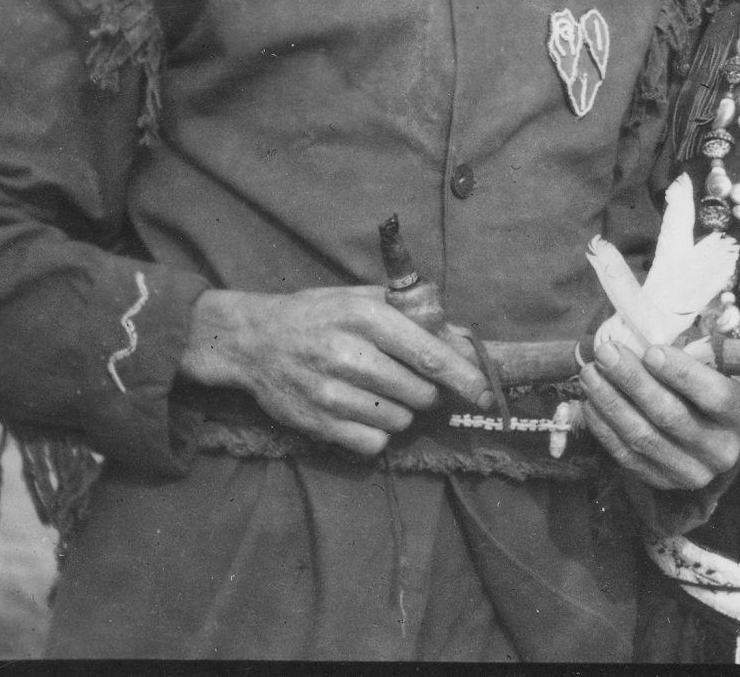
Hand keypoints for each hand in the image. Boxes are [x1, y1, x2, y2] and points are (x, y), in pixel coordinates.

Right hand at [180, 286, 494, 457]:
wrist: (252, 341)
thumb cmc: (318, 314)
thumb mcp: (361, 297)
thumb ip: (410, 312)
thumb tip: (459, 335)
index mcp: (366, 317)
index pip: (428, 355)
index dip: (464, 377)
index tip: (486, 393)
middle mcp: (349, 355)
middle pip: (420, 392)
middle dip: (428, 391)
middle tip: (412, 380)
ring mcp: (331, 394)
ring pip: (400, 420)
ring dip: (402, 411)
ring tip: (381, 391)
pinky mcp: (317, 424)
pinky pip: (373, 443)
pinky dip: (378, 433)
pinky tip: (365, 411)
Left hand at [576, 336, 739, 533]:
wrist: (722, 444)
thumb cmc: (719, 393)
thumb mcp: (723, 372)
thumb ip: (698, 357)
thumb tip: (651, 336)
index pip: (715, 396)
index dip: (681, 373)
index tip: (650, 350)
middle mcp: (722, 450)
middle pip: (671, 416)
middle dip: (633, 381)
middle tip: (607, 353)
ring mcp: (691, 472)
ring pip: (644, 437)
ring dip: (611, 403)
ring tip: (590, 374)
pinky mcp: (663, 483)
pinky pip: (627, 457)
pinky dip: (605, 429)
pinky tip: (590, 403)